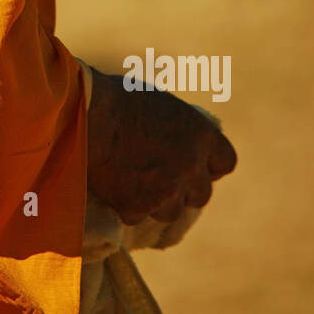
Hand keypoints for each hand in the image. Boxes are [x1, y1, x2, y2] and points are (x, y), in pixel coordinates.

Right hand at [87, 70, 236, 224]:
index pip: (226, 162)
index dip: (209, 165)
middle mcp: (190, 166)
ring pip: (171, 211)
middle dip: (185, 189)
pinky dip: (125, 205)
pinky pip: (136, 215)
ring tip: (133, 183)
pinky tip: (111, 187)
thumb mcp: (160, 104)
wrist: (87, 116)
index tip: (195, 165)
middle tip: (162, 179)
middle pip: (201, 194)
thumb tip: (176, 139)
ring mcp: (166, 191)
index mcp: (201, 134)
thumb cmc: (117, 98)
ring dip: (157, 202)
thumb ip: (177, 128)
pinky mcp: (138, 207)